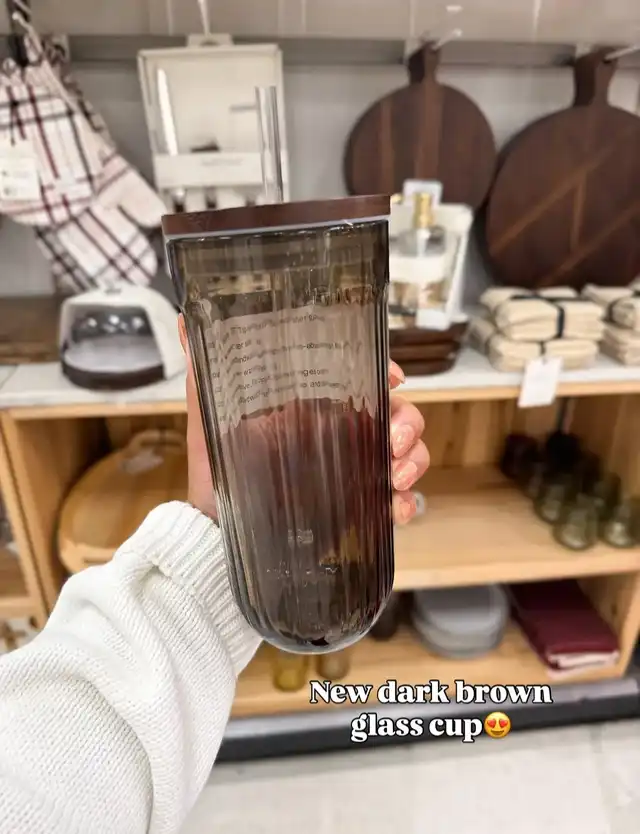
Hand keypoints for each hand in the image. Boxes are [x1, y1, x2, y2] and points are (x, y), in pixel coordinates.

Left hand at [179, 317, 428, 523]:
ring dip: (413, 460)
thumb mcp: (211, 418)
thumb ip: (206, 372)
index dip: (385, 372)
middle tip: (391, 445)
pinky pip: (397, 500)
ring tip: (394, 479)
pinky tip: (395, 512)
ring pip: (407, 453)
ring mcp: (354, 470)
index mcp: (315, 406)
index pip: (363, 378)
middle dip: (406, 423)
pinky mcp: (357, 506)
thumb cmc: (216, 471)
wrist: (216, 532)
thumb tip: (187, 318)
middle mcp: (341, 434)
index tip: (393, 378)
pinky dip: (406, 504)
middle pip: (397, 413)